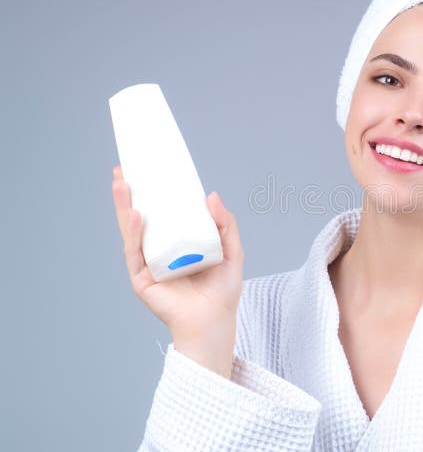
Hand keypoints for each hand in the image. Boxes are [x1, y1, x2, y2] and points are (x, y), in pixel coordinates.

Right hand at [111, 165, 243, 376]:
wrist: (214, 322)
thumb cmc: (222, 290)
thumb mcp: (231, 249)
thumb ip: (224, 223)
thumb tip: (211, 195)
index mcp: (179, 243)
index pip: (163, 214)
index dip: (155, 194)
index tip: (148, 170)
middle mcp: (160, 252)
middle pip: (140, 219)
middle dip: (130, 195)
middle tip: (124, 170)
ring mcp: (148, 265)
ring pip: (132, 232)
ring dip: (125, 207)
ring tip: (123, 184)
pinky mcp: (141, 279)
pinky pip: (135, 252)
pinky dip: (133, 233)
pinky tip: (136, 215)